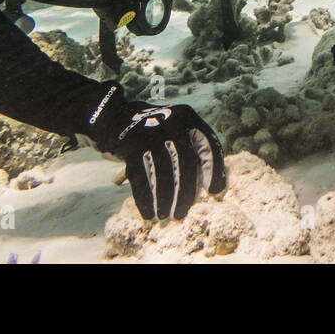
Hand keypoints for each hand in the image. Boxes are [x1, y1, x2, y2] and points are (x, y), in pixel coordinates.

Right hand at [104, 103, 226, 219]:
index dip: (215, 168)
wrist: (119, 117)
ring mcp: (150, 134)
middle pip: (185, 161)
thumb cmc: (159, 131)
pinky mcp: (131, 147)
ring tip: (166, 216)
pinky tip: (148, 213)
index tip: (214, 191)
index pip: (208, 143)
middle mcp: (171, 123)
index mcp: (188, 117)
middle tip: (182, 213)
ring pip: (162, 171)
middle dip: (185, 191)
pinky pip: (139, 177)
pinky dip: (144, 199)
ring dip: (164, 198)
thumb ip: (195, 150)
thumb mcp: (179, 128)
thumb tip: (213, 186)